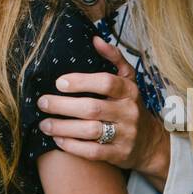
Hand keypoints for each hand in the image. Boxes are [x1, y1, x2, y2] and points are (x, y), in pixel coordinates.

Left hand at [37, 36, 171, 190]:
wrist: (150, 143)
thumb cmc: (130, 106)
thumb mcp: (128, 80)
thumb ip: (114, 58)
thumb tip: (95, 39)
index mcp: (129, 91)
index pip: (106, 83)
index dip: (82, 82)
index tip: (59, 82)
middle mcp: (129, 112)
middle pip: (92, 108)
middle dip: (63, 106)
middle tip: (42, 102)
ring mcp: (125, 135)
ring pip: (90, 131)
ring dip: (63, 127)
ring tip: (44, 124)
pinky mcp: (119, 154)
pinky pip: (92, 152)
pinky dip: (72, 146)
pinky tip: (57, 139)